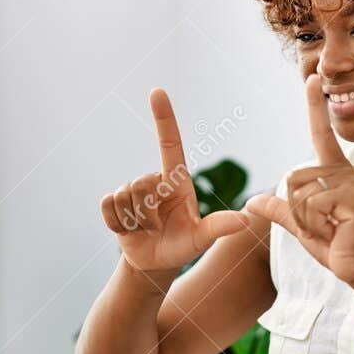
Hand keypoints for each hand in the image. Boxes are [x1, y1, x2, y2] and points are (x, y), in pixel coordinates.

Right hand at [99, 89, 252, 273]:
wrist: (155, 262)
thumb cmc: (182, 247)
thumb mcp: (202, 239)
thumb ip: (220, 227)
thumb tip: (245, 220)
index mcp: (176, 180)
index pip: (170, 142)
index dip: (163, 118)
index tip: (157, 91)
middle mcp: (154, 180)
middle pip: (140, 184)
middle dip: (148, 214)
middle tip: (158, 228)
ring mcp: (132, 190)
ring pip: (124, 196)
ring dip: (134, 221)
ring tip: (145, 229)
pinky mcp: (114, 202)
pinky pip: (108, 206)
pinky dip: (117, 223)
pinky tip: (128, 230)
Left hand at [245, 74, 353, 288]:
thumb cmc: (336, 246)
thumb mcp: (301, 226)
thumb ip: (280, 210)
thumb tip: (251, 202)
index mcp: (335, 172)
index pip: (321, 134)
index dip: (314, 107)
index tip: (312, 78)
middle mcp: (344, 171)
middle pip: (292, 177)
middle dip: (296, 210)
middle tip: (321, 226)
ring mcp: (350, 183)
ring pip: (299, 192)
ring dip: (304, 219)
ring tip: (329, 229)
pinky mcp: (351, 198)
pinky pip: (310, 205)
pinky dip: (312, 225)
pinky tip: (334, 232)